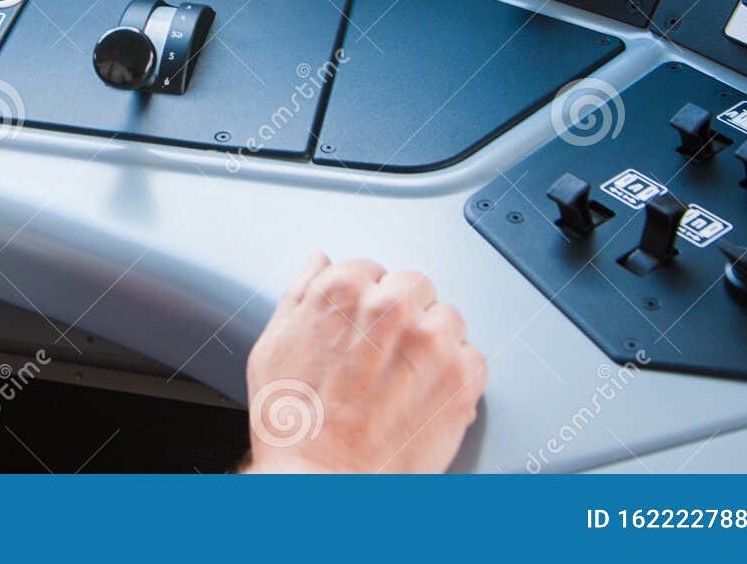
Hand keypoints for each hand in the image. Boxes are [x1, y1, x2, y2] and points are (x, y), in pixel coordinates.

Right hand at [243, 254, 486, 473]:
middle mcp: (390, 305)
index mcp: (342, 289)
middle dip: (402, 316)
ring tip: (403, 383)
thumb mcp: (274, 344)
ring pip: (447, 319)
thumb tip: (320, 263)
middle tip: (382, 359)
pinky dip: (456, 377)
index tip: (361, 332)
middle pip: (413, 288)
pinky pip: (472, 358)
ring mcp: (431, 339)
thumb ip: (302, 293)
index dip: (366, 306)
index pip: (372, 271)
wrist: (321, 483)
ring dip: (432, 343)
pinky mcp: (462, 375)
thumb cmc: (293, 423)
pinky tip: (424, 400)